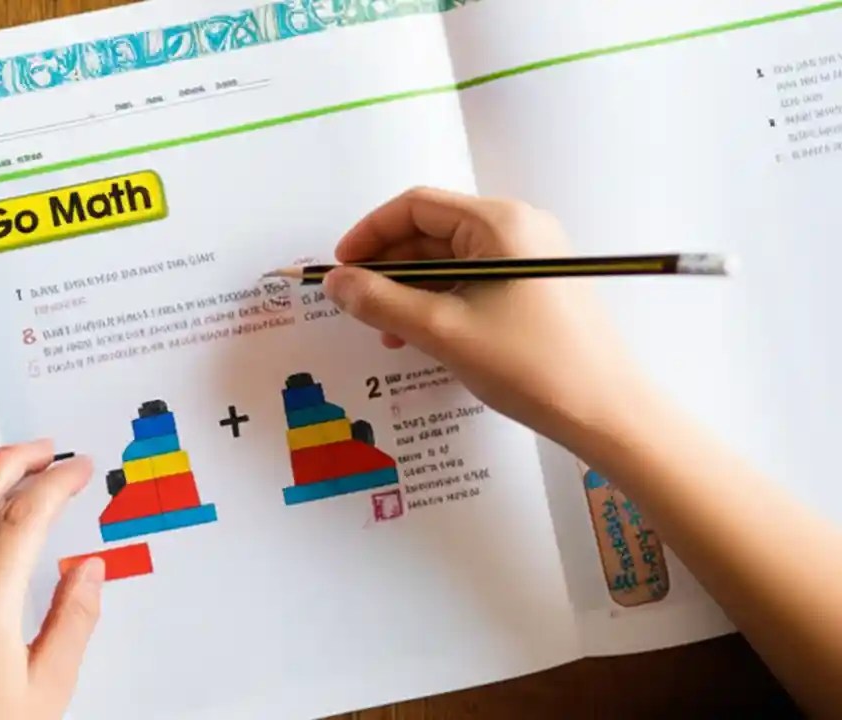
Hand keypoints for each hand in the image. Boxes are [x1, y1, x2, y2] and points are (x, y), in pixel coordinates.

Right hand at [324, 187, 648, 444]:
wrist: (606, 412)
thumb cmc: (531, 364)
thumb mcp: (443, 331)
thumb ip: (380, 301)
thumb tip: (336, 282)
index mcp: (500, 223)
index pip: (416, 206)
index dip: (370, 233)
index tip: (340, 268)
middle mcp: (518, 229)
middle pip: (432, 232)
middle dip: (388, 266)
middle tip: (355, 303)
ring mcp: (530, 258)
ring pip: (450, 261)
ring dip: (410, 290)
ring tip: (383, 330)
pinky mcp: (534, 288)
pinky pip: (472, 282)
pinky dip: (439, 302)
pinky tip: (419, 336)